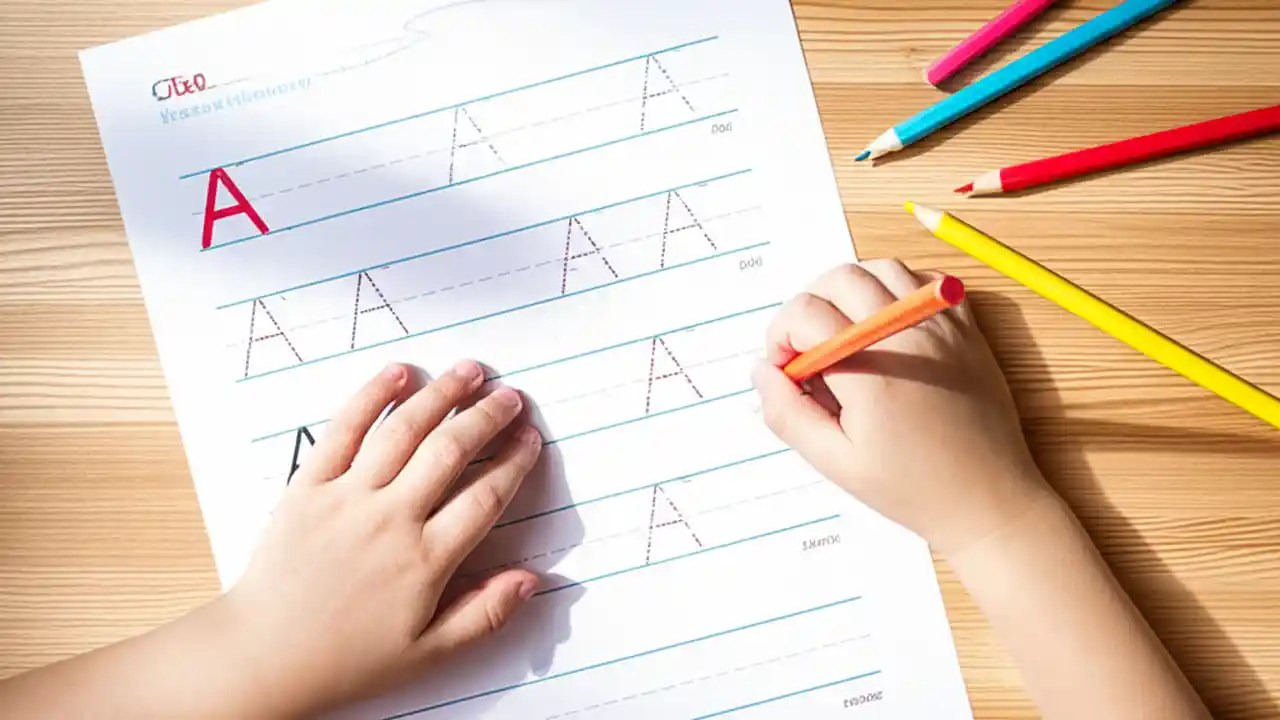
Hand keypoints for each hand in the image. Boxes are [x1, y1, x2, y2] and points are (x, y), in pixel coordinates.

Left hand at [219, 361, 542, 716]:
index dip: (514, 463)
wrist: (263, 655)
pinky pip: (343, 430)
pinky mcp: (308, 485)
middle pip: (451, 452)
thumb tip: (531, 581)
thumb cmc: (346, 658)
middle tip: (510, 398)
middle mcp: (391, 520)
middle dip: (487, 418)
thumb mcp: (428, 653)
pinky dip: (371, 396)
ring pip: (404, 431)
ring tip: (470, 371)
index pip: (485, 497)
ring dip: (441, 395)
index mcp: (425, 561)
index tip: (530, 441)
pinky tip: (397, 373)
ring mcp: (348, 498)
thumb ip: (485, 615)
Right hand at [751, 260, 1051, 557]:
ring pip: (882, 268)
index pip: (805, 314)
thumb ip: (788, 414)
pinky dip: (898, 288)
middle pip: (840, 278)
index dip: (780, 338)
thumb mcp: (836, 462)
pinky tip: (886, 326)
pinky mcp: (967, 330)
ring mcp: (943, 328)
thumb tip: (762, 371)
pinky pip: (927, 280)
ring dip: (851, 290)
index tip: (786, 371)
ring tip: (844, 334)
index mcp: (871, 372)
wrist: (991, 502)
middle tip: (807, 349)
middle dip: (809, 305)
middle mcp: (908, 337)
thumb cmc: (914, 490)